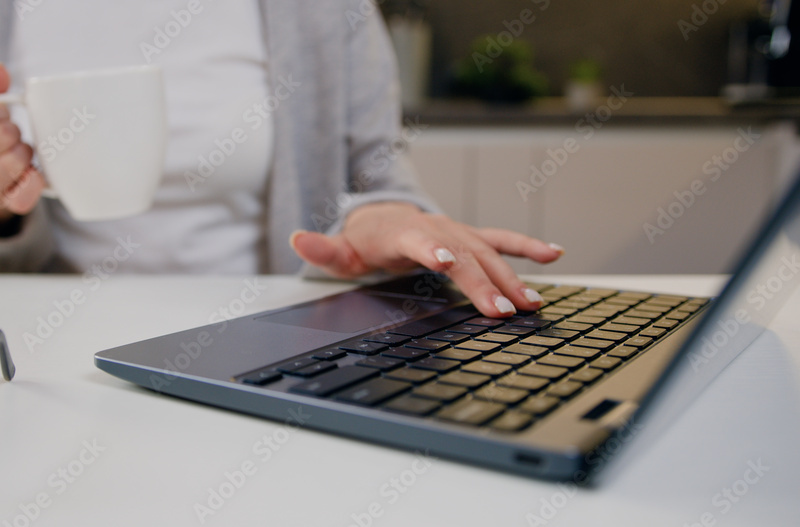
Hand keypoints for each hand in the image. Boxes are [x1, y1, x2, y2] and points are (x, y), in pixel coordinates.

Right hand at [0, 63, 45, 226]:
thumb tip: (0, 70)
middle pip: (2, 135)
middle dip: (13, 131)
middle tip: (11, 136)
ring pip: (16, 160)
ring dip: (25, 152)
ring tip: (18, 153)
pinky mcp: (6, 205)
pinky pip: (29, 189)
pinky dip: (36, 178)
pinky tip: (30, 172)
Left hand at [290, 202, 564, 317]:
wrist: (383, 216)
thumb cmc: (364, 241)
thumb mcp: (340, 250)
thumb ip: (323, 248)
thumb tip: (296, 237)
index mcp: (404, 232)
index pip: (420, 241)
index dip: (433, 250)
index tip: (447, 261)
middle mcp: (436, 228)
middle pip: (463, 256)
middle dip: (482, 282)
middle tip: (502, 311)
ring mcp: (457, 231)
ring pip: (488, 253)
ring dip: (511, 277)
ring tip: (531, 303)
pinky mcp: (471, 236)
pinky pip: (502, 240)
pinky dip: (528, 246)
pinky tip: (555, 255)